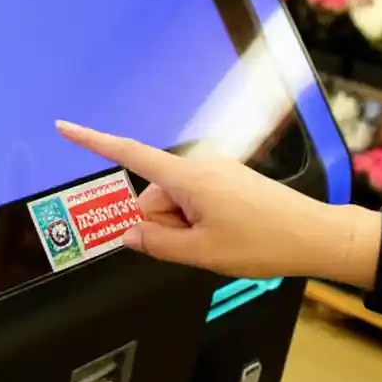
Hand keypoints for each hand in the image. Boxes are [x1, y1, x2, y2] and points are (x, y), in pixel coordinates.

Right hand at [55, 121, 381, 288]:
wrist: (316, 236)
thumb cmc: (265, 242)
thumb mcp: (201, 254)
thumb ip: (156, 243)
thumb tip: (128, 234)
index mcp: (188, 178)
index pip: (129, 155)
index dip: (93, 142)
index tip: (65, 128)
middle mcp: (200, 167)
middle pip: (152, 196)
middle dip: (161, 224)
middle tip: (196, 246)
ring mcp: (216, 173)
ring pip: (174, 203)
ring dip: (183, 227)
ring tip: (218, 243)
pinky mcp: (228, 182)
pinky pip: (195, 201)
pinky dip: (198, 222)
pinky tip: (226, 237)